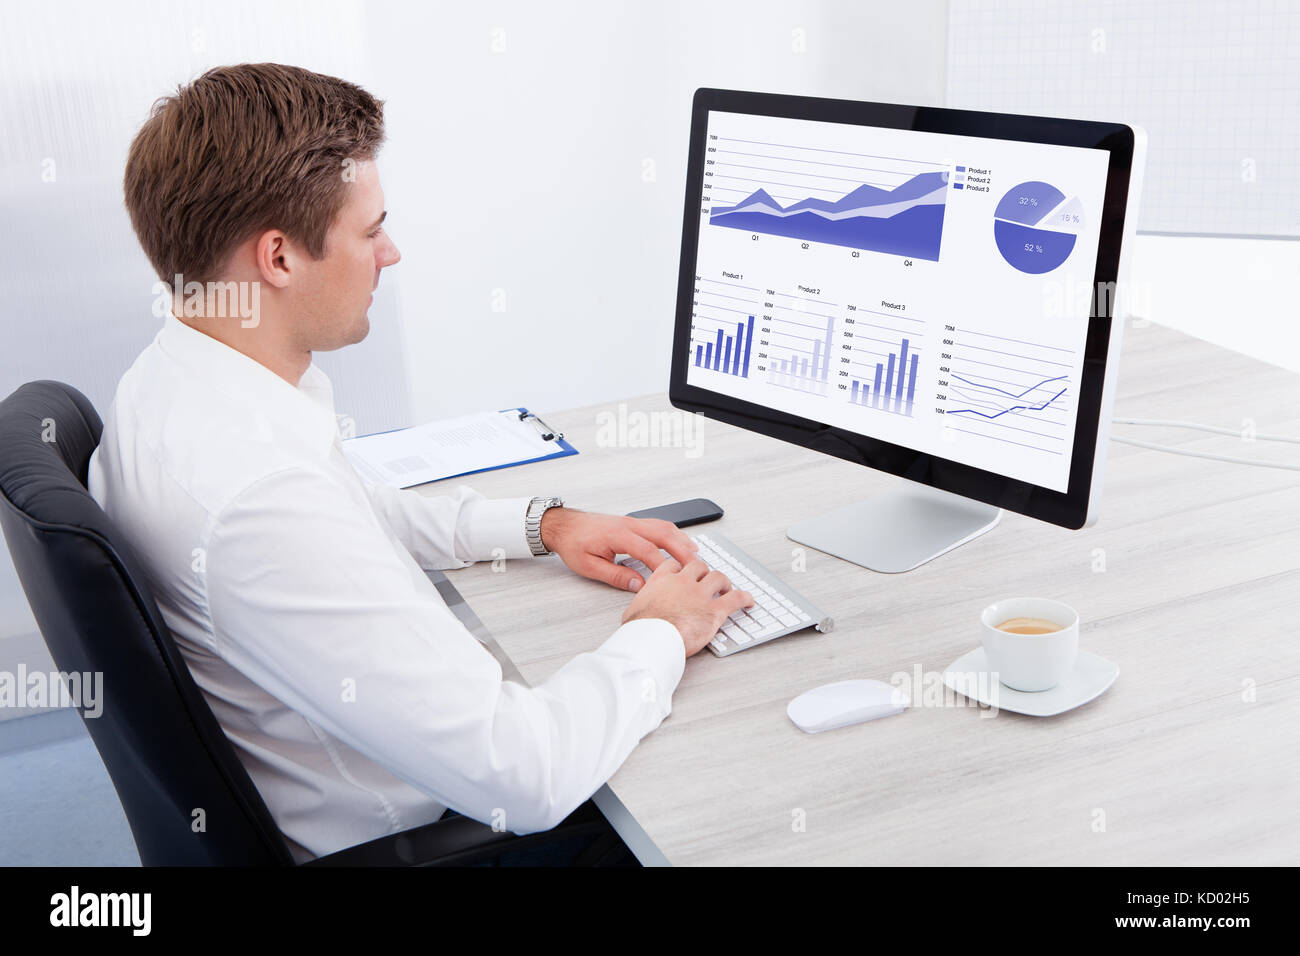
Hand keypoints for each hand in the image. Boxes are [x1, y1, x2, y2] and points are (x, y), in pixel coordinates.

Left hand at [539, 508, 698, 591]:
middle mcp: (629, 525)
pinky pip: (659, 525)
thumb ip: (615, 576)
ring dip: (681, 540)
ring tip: (696, 555)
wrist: (564, 526)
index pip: (648, 550)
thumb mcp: (589, 566)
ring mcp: (632, 522)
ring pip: (664, 527)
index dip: (663, 565)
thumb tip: (638, 585)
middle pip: (664, 535)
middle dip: (682, 550)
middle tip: (696, 566)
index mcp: (618, 535)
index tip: (674, 579)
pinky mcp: (633, 523)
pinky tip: (680, 542)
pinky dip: (674, 534)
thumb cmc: (574, 543)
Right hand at [621, 557, 754, 655]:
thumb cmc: (640, 630)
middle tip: (707, 579)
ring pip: (718, 577)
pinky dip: (744, 598)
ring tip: (726, 588)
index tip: (684, 572)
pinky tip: (748, 601)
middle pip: (698, 566)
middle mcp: (682, 582)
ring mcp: (700, 595)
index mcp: (662, 581)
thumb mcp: (633, 611)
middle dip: (704, 572)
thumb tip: (638, 613)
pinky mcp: (714, 611)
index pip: (674, 565)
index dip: (681, 568)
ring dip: (724, 582)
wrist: (651, 640)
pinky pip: (735, 598)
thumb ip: (642, 605)